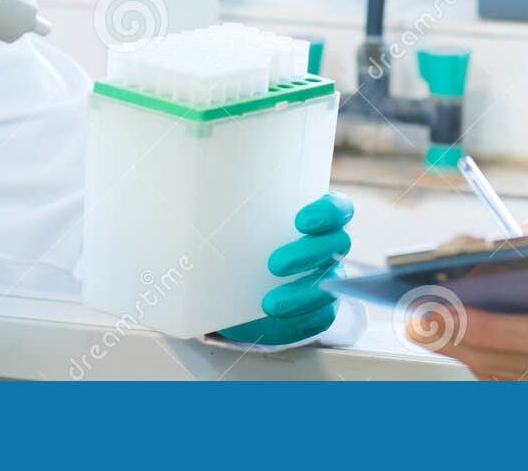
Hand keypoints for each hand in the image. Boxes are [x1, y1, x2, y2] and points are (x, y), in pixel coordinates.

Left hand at [215, 193, 353, 345]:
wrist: (240, 294)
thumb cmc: (242, 253)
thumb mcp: (237, 230)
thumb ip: (227, 217)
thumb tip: (189, 209)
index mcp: (316, 220)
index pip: (338, 209)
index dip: (328, 212)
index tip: (301, 220)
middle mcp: (328, 247)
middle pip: (338, 243)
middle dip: (308, 253)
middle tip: (273, 264)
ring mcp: (329, 279)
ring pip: (332, 283)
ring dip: (303, 293)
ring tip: (270, 303)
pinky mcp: (322, 310)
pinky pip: (322, 315)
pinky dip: (301, 318)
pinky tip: (278, 318)